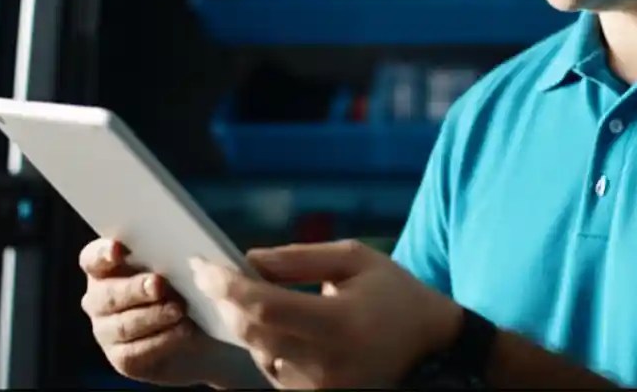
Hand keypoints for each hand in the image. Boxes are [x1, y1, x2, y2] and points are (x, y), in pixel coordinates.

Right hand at [79, 238, 254, 387]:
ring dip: (152, 316)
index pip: (93, 258)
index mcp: (112, 265)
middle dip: (133, 289)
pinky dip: (160, 340)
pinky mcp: (123, 358)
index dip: (101, 253)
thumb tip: (200, 263)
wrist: (214, 334)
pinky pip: (133, 352)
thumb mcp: (209, 270)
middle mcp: (102, 297)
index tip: (117, 249)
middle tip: (158, 285)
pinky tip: (182, 331)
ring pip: (121, 325)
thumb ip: (205, 263)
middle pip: (105, 294)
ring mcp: (108, 330)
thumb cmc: (203, 289)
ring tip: (180, 311)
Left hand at [189, 239, 462, 389]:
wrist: (433, 349)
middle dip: (227, 302)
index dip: (227, 286)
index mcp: (339, 323)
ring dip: (245, 325)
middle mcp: (327, 363)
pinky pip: (274, 371)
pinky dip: (265, 346)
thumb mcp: (355, 260)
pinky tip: (270, 325)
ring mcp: (321, 389)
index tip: (203, 264)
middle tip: (213, 276)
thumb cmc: (395, 296)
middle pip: (253, 334)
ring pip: (258, 354)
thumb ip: (299, 258)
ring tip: (243, 297)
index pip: (264, 306)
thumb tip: (248, 259)